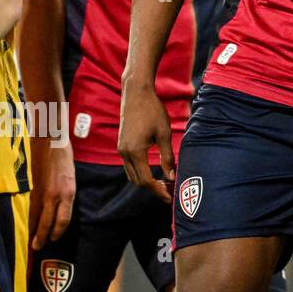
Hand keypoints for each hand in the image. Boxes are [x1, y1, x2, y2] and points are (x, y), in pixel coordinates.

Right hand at [28, 137, 75, 250]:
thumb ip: (66, 192)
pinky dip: (28, 218)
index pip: (64, 219)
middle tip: (38, 247)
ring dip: (33, 231)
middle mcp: (55, 195)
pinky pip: (30, 207)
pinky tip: (26, 224)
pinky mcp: (31, 188)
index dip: (58, 232)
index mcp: (69, 192)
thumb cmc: (63, 156)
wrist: (50, 142)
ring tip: (31, 241)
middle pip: (48, 222)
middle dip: (43, 236)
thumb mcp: (71, 175)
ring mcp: (42, 192)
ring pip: (36, 217)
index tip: (54, 238)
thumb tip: (60, 204)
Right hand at [118, 76, 174, 203]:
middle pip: (136, 180)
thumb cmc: (153, 111)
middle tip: (169, 191)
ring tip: (163, 182)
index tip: (169, 198)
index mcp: (135, 152)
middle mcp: (124, 153)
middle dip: (152, 188)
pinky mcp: (122, 144)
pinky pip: (129, 164)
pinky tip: (153, 170)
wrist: (136, 93)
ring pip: (131, 173)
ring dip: (145, 180)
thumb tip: (172, 176)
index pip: (145, 180)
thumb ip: (167, 157)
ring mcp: (121, 148)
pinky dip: (140, 171)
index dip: (158, 190)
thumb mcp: (164, 134)